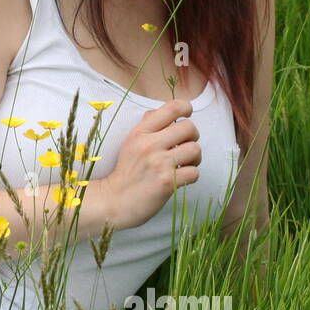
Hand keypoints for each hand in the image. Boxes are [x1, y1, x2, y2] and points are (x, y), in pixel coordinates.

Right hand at [92, 99, 201, 231]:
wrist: (113, 201)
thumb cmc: (126, 172)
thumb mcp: (130, 142)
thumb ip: (147, 125)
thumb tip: (164, 112)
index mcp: (140, 132)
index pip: (172, 108)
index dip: (186, 108)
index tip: (187, 116)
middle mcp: (149, 145)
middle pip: (189, 128)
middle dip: (193, 137)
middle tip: (184, 146)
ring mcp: (159, 164)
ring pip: (195, 149)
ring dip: (194, 158)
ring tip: (184, 164)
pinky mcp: (167, 182)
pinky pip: (194, 172)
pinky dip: (190, 176)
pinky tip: (179, 178)